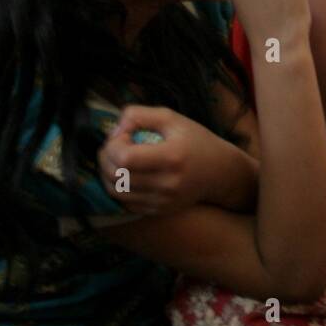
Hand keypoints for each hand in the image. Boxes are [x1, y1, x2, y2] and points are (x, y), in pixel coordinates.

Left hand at [100, 105, 247, 214]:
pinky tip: (127, 175)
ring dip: (108, 174)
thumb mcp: (172, 118)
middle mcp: (167, 183)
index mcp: (172, 156)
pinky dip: (119, 189)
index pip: (125, 157)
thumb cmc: (195, 140)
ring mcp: (163, 200)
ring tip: (117, 160)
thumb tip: (116, 128)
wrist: (220, 172)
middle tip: (113, 146)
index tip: (122, 135)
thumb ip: (140, 115)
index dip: (114, 144)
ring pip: (117, 192)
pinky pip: (126, 203)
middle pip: (116, 176)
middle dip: (105, 158)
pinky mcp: (159, 210)